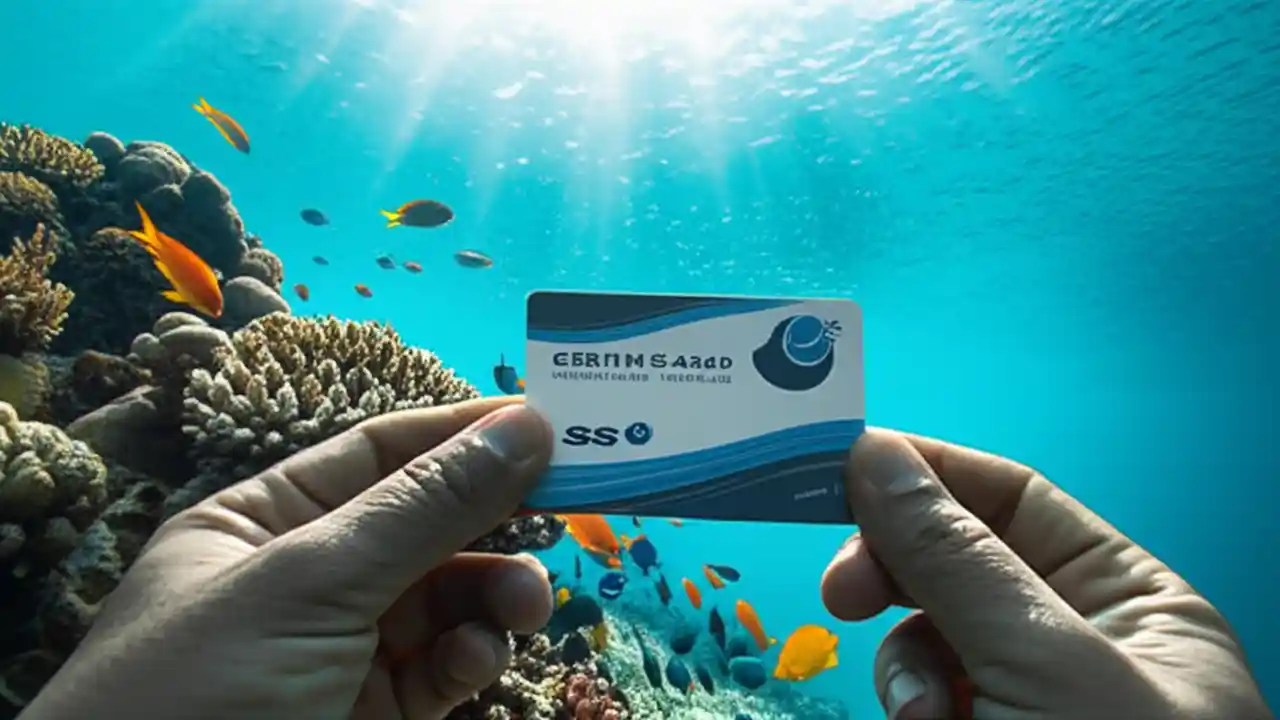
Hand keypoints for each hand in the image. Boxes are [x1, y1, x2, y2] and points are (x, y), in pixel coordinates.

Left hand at [20, 398, 555, 719]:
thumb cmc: (207, 689)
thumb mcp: (312, 583)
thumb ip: (425, 507)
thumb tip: (527, 426)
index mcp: (261, 522)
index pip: (378, 454)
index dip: (461, 434)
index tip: (547, 425)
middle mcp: (305, 580)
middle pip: (425, 526)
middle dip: (491, 520)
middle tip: (566, 509)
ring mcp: (341, 653)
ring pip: (445, 601)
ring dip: (493, 594)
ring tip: (525, 603)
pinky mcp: (373, 716)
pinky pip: (440, 668)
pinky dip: (470, 658)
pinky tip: (479, 659)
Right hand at [822, 429, 1271, 719]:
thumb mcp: (1045, 665)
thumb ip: (956, 557)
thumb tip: (874, 453)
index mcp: (1131, 601)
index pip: (1011, 499)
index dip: (925, 473)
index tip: (835, 469)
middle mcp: (1082, 647)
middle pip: (960, 565)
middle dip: (898, 576)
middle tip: (841, 595)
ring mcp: (1031, 709)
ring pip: (930, 645)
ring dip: (907, 672)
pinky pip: (929, 704)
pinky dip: (915, 714)